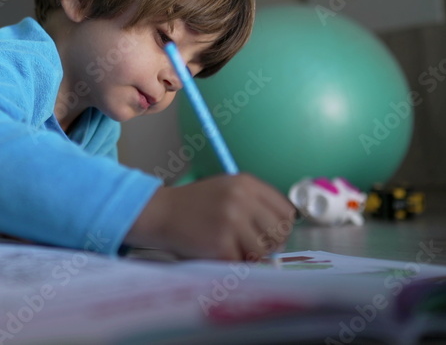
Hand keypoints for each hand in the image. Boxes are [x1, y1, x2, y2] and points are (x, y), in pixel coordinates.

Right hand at [126, 174, 296, 261]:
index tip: (268, 233)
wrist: (160, 212)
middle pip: (279, 232)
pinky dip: (232, 262)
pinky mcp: (220, 243)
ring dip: (250, 256)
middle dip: (269, 244)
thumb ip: (254, 203)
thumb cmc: (193, 205)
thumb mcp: (226, 190)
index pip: (286, 211)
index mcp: (246, 183)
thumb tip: (283, 231)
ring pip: (263, 251)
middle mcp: (241, 199)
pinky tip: (218, 252)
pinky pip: (242, 262)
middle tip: (250, 245)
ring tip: (231, 249)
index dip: (281, 226)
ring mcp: (231, 221)